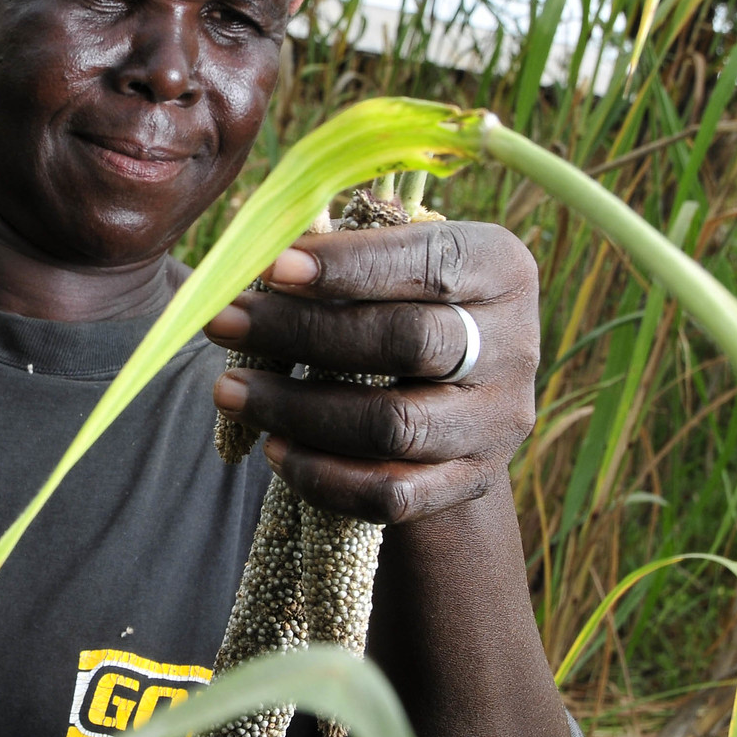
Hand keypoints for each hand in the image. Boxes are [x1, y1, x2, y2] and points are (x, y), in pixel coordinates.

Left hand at [203, 219, 538, 524]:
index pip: (427, 264)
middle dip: (302, 333)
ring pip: (393, 425)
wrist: (455, 404)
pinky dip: (323, 475)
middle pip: (406, 342)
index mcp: (500, 269)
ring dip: (297, 409)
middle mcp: (514, 345)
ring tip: (229, 392)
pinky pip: (391, 493)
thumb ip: (340, 254)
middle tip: (222, 323)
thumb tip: (249, 242)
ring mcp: (496, 421)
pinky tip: (274, 448)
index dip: (347, 266)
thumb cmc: (401, 309)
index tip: (270, 267)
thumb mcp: (394, 268)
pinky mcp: (469, 481)